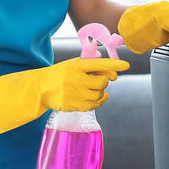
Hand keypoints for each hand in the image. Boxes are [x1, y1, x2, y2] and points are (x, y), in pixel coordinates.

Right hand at [0, 56, 129, 138]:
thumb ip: (91, 67)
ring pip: (100, 94)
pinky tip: (96, 97)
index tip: (126, 65)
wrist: (41, 88)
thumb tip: (113, 73)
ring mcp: (75, 93)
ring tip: (93, 89)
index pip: (100, 63)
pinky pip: (95, 104)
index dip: (114, 64)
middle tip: (98, 79)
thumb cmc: (61, 74)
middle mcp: (76, 79)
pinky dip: (99, 101)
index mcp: (76, 65)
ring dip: (101, 92)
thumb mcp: (73, 65)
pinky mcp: (74, 105)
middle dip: (103, 81)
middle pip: (102, 81)